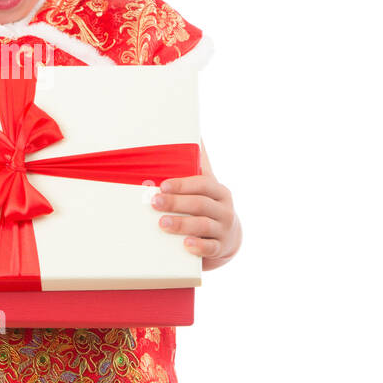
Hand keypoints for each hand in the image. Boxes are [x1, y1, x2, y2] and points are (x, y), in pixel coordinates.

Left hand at [150, 140, 240, 269]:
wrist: (228, 236)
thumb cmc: (209, 205)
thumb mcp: (207, 186)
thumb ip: (199, 164)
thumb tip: (196, 134)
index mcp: (218, 191)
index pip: (203, 184)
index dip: (183, 184)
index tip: (163, 184)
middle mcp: (224, 208)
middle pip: (200, 204)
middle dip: (176, 203)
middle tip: (154, 203)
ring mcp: (223, 228)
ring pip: (204, 225)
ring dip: (182, 224)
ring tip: (162, 224)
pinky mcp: (220, 247)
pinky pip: (211, 247)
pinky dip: (198, 246)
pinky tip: (186, 244)